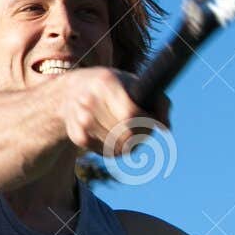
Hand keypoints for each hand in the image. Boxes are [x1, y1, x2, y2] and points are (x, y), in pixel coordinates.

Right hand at [52, 68, 169, 157]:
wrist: (68, 91)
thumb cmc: (109, 85)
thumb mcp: (131, 81)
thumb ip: (157, 100)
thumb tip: (166, 128)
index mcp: (105, 83)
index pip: (130, 113)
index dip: (146, 122)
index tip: (153, 121)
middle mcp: (89, 101)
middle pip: (127, 134)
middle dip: (142, 135)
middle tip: (146, 131)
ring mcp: (81, 120)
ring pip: (119, 147)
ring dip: (131, 144)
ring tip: (133, 134)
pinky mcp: (77, 136)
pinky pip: (107, 152)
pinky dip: (116, 148)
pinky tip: (116, 137)